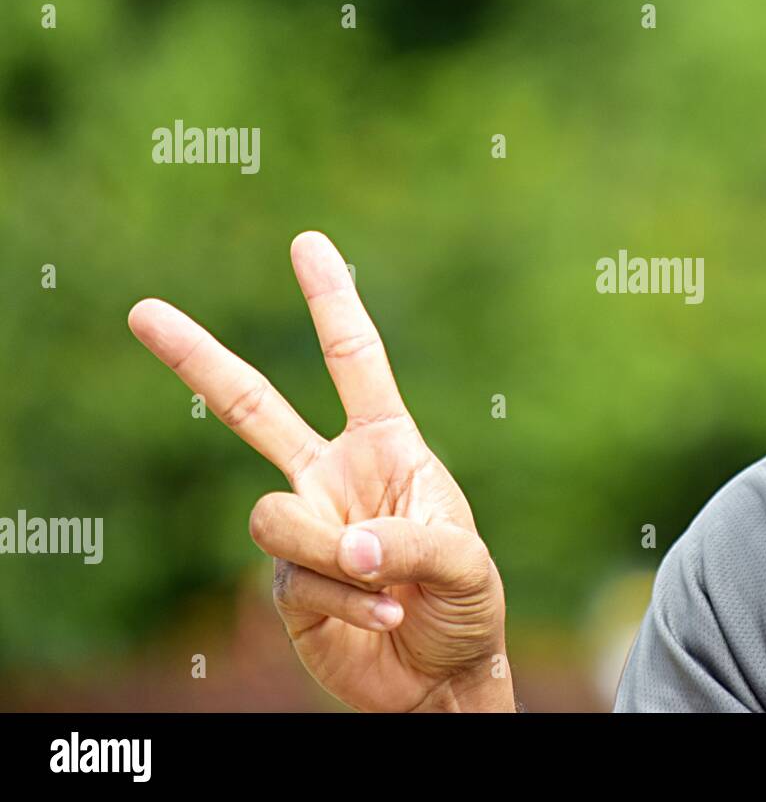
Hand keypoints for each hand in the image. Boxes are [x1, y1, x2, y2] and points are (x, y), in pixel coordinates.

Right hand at [128, 231, 514, 711]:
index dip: (332, 303)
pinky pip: (292, 578)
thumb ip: (409, 543)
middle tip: (142, 311)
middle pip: (251, 409)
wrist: (442, 678)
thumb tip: (347, 544)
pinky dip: (344, 601)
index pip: (354, 363)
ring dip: (332, 553)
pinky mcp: (286, 586)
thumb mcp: (465, 562)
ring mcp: (305, 529)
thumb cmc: (467, 605)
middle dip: (197, 360)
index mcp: (386, 448)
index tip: (308, 243)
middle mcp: (334, 478)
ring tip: (386, 588)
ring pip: (271, 516)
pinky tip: (381, 617)